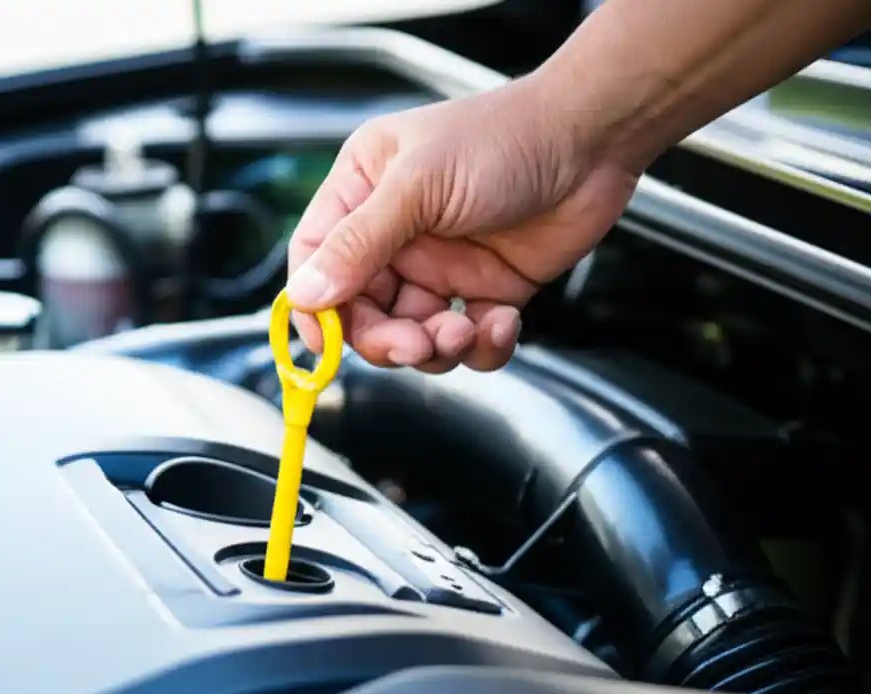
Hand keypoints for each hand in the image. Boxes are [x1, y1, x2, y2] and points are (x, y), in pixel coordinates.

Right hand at [286, 77, 637, 371]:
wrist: (593, 140)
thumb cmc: (503, 139)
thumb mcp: (418, 186)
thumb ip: (359, 242)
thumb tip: (308, 293)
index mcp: (363, 193)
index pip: (316, 260)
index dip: (316, 307)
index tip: (326, 345)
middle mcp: (396, 234)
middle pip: (363, 311)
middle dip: (387, 339)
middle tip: (414, 345)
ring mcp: (442, 265)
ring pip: (415, 335)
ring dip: (438, 347)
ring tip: (466, 330)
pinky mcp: (488, 289)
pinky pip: (469, 340)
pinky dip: (484, 346)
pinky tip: (504, 322)